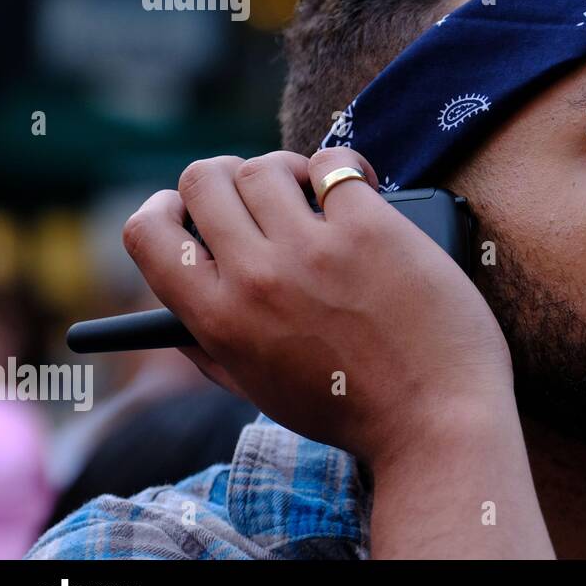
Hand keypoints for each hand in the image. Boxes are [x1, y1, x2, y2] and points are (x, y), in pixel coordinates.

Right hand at [121, 147, 513, 468]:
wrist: (438, 421)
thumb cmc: (357, 411)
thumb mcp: (261, 391)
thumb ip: (211, 350)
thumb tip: (173, 316)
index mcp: (219, 320)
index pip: (147, 234)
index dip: (163, 207)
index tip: (187, 206)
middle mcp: (256, 277)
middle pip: (203, 179)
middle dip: (227, 178)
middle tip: (263, 195)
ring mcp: (311, 248)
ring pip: (264, 166)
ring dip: (286, 171)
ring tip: (314, 193)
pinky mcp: (369, 228)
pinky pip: (333, 165)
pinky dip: (341, 167)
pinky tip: (360, 186)